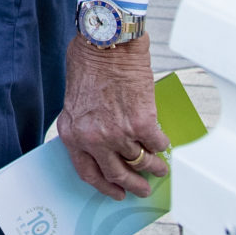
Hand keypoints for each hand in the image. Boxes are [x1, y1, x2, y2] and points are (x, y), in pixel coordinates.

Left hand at [58, 36, 166, 199]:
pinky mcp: (142, 124)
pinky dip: (163, 146)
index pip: (87, 171)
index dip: (104, 186)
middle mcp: (93, 138)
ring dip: (154, 168)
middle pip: (117, 174)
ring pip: (141, 162)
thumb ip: (84, 121)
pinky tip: (164, 144)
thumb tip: (101, 141)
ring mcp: (118, 133)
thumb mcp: (74, 97)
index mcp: (72, 132)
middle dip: (133, 186)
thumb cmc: (88, 60)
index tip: (116, 192)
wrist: (106, 42)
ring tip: (160, 168)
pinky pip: (157, 145)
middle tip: (142, 189)